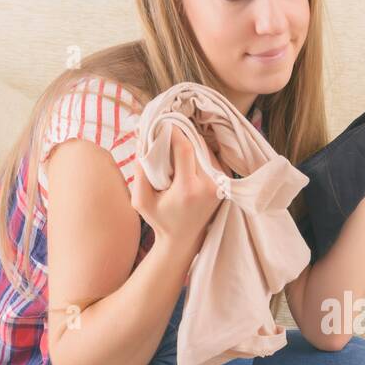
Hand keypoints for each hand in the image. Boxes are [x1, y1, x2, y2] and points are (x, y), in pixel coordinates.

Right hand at [131, 129, 224, 251]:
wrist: (184, 239)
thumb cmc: (160, 220)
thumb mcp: (141, 202)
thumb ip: (139, 174)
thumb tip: (143, 143)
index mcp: (188, 190)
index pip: (185, 149)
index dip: (173, 132)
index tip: (162, 125)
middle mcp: (208, 186)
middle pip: (197, 146)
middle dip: (181, 135)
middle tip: (166, 131)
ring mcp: (220, 185)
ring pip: (205, 149)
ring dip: (190, 142)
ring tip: (174, 144)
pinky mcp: (224, 184)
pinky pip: (211, 158)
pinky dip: (198, 152)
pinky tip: (186, 155)